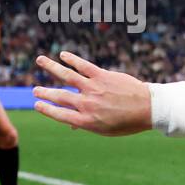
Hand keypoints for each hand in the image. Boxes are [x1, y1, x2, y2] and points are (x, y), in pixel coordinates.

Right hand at [33, 51, 150, 135]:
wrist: (149, 109)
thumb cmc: (128, 122)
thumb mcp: (106, 129)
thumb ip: (87, 124)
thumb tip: (72, 125)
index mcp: (87, 121)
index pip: (60, 115)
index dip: (47, 109)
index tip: (37, 104)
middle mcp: (87, 104)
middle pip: (60, 96)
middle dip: (45, 92)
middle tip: (35, 90)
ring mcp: (94, 89)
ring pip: (67, 76)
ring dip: (51, 67)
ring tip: (40, 60)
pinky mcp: (103, 76)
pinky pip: (83, 65)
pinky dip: (72, 59)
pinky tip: (63, 55)